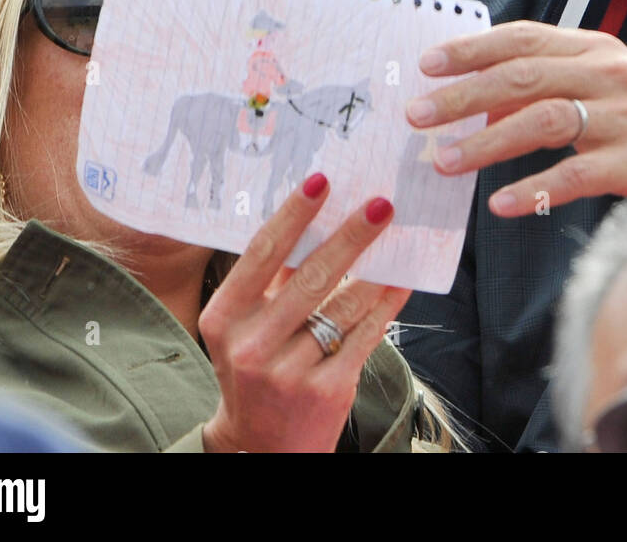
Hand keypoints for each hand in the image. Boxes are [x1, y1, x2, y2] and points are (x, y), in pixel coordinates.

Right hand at [198, 175, 409, 451]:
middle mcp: (252, 345)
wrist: (263, 446)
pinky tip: (402, 279)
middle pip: (311, 277)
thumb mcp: (246, 325)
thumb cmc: (258, 366)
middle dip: (351, 236)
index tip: (321, 180)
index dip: (293, 214)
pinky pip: (366, 334)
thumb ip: (272, 279)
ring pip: (345, 305)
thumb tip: (318, 215)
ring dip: (377, 267)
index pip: (262, 255)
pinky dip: (386, 303)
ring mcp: (289, 371)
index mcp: (224, 318)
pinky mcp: (327, 390)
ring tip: (399, 235)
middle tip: (380, 203)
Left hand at [405, 20, 626, 216]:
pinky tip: (501, 204)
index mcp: (598, 49)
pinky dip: (535, 189)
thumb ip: (550, 87)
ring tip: (444, 160)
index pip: (525, 38)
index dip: (473, 48)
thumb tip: (480, 102)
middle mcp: (610, 75)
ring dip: (487, 141)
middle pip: (524, 76)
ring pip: (544, 120)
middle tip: (417, 115)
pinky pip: (578, 175)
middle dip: (463, 95)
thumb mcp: (607, 89)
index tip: (427, 63)